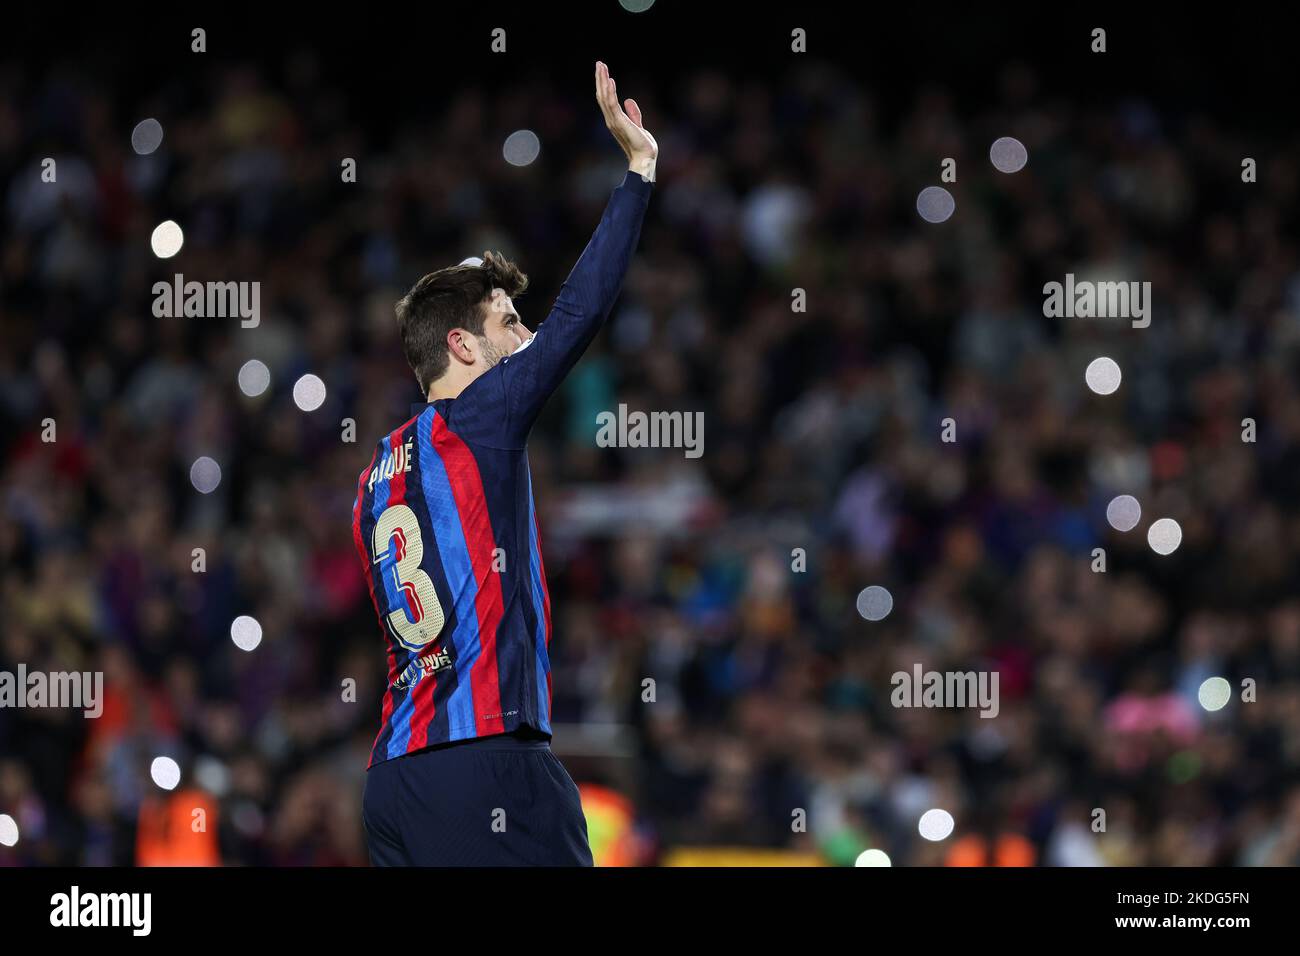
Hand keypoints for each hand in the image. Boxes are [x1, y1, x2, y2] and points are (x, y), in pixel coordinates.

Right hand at [595, 60, 657, 180]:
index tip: (604, 72)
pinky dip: (610, 91)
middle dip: (600, 79)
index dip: (604, 85)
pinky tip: (609, 80)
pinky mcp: (619, 122)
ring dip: (603, 80)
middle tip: (599, 63)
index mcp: (615, 120)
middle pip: (602, 95)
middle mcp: (611, 120)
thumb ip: (633, 114)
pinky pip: (612, 103)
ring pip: (605, 97)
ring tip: (601, 66)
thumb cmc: (642, 145)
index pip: (606, 99)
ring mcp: (614, 121)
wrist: (645, 157)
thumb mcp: (638, 125)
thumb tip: (628, 100)